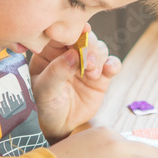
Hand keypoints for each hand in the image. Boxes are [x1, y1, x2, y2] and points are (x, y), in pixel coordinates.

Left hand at [30, 26, 119, 141]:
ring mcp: (86, 63)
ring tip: (93, 74)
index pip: (62, 34)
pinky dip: (113, 64)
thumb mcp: (44, 90)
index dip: (72, 31)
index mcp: (49, 52)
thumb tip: (73, 54)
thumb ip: (56, 71)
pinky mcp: (101, 75)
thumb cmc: (48, 106)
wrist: (63, 126)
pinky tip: (110, 71)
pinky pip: (112, 63)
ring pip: (99, 48)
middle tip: (89, 64)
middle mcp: (69, 53)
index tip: (82, 32)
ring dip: (99, 57)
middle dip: (89, 47)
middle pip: (84, 38)